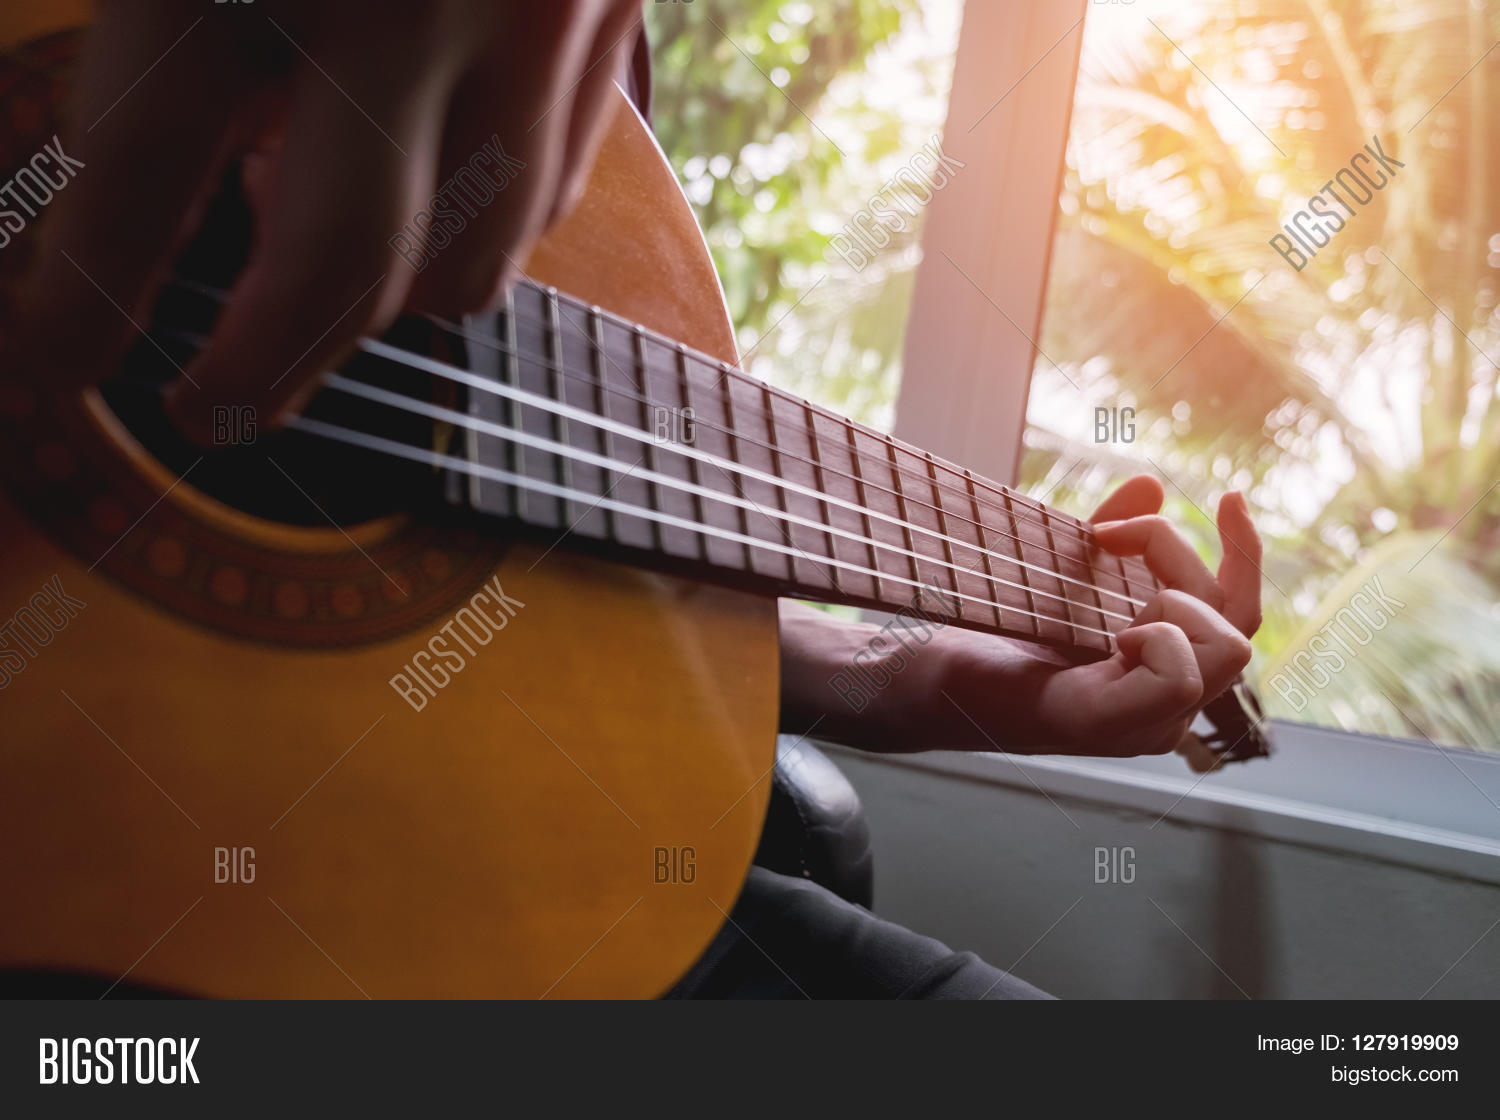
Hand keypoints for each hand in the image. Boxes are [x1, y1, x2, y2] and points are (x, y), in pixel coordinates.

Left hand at [5, 0, 640, 440]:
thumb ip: (157, 19)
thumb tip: (158, 136)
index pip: (140, 179)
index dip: (84, 303)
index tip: (45, 375)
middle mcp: (410, 7)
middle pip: (336, 263)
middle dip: (262, 363)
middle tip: (212, 412)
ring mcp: (533, 19)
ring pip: (471, 251)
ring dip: (385, 307)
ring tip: (320, 318)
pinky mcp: (612, 12)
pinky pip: (558, 177)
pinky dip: (493, 224)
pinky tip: (440, 210)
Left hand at [935, 475, 1259, 755]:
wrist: (917, 674)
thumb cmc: (985, 631)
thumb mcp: (1060, 577)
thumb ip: (1112, 540)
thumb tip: (1153, 483)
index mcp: (1160, 676)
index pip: (1240, 617)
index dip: (1246, 553)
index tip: (1230, 495)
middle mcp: (1163, 709)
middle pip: (1237, 621)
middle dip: (1179, 556)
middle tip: (1108, 537)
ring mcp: (1139, 725)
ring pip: (1225, 648)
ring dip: (1168, 595)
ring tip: (1102, 603)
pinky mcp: (1099, 724)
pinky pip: (1177, 677)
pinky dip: (1154, 639)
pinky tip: (1110, 636)